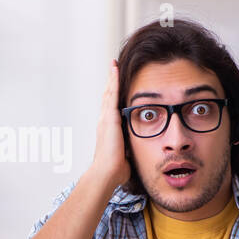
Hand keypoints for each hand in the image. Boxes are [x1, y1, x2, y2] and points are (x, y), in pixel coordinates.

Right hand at [89, 60, 129, 187]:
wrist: (106, 173)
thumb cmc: (115, 170)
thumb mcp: (125, 156)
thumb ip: (129, 150)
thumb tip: (135, 153)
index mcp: (108, 129)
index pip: (110, 108)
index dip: (112, 95)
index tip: (114, 85)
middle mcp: (104, 121)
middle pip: (107, 96)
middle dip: (110, 82)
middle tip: (112, 68)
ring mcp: (105, 118)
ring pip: (108, 92)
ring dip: (111, 78)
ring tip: (113, 65)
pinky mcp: (109, 117)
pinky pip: (112, 94)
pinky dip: (113, 81)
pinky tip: (115, 70)